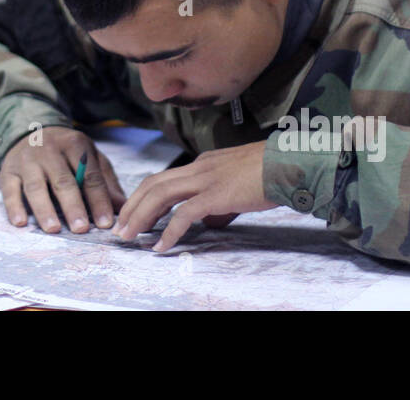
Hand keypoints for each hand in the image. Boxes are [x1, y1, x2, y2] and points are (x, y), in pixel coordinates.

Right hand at [0, 126, 125, 234]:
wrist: (31, 130)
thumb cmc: (66, 151)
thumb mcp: (89, 156)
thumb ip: (105, 181)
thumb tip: (122, 207)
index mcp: (74, 145)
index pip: (89, 175)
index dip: (98, 200)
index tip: (105, 223)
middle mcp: (49, 151)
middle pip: (63, 181)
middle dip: (73, 206)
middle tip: (81, 228)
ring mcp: (27, 161)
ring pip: (36, 186)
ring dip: (44, 209)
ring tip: (53, 229)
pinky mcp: (8, 171)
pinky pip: (9, 190)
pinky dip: (14, 206)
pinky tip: (20, 222)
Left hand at [113, 141, 274, 251]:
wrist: (289, 164)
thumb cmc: (269, 174)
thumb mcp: (236, 184)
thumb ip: (218, 202)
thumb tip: (208, 223)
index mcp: (201, 164)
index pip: (163, 178)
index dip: (143, 196)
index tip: (132, 214)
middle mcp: (198, 168)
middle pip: (153, 184)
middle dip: (132, 206)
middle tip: (120, 228)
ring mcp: (205, 180)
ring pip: (160, 195)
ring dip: (141, 216)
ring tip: (129, 236)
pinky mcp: (216, 195)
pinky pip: (185, 215)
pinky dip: (169, 231)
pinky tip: (161, 246)